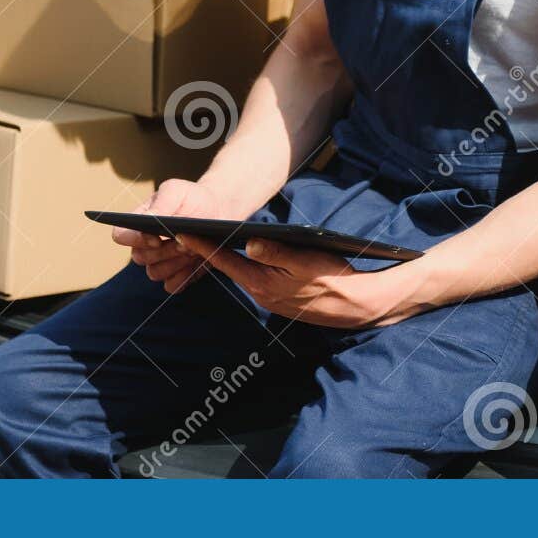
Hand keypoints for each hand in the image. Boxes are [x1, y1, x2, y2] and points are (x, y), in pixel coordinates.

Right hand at [111, 178, 237, 294]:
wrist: (220, 210)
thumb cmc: (194, 197)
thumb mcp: (177, 191)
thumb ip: (161, 203)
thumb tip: (145, 219)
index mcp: (139, 223)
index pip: (121, 235)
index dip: (134, 240)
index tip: (156, 238)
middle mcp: (146, 245)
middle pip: (139, 258)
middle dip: (163, 251)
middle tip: (184, 243)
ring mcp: (161, 262)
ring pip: (155, 273)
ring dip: (174, 263)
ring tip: (192, 250)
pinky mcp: (178, 275)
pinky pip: (172, 286)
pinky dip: (183, 277)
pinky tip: (195, 264)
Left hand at [173, 235, 416, 328]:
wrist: (357, 305)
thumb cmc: (333, 278)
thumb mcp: (304, 260)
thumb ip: (275, 252)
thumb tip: (249, 242)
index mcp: (262, 282)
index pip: (224, 260)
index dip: (201, 246)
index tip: (180, 233)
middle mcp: (261, 293)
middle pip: (230, 267)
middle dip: (210, 251)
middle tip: (189, 232)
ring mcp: (270, 299)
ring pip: (243, 274)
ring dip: (228, 259)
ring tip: (211, 240)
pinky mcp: (281, 300)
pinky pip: (257, 280)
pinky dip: (246, 267)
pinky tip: (245, 255)